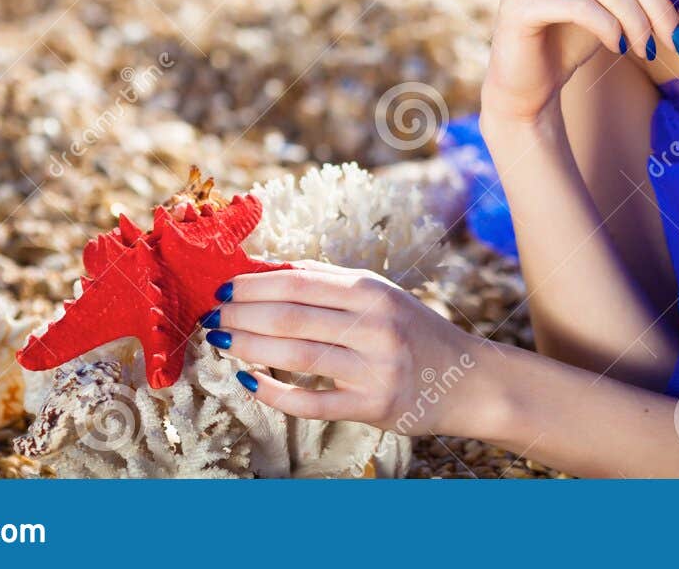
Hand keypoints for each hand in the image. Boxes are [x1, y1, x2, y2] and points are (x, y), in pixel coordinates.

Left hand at [207, 260, 494, 437]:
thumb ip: (330, 283)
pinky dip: (274, 393)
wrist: (468, 380)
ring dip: (250, 349)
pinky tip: (250, 382)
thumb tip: (269, 272)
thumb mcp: (381, 296)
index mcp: (371, 291)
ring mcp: (374, 368)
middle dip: (242, 317)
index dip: (252, 286)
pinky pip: (311, 403)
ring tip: (223, 344)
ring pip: (296, 356)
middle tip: (211, 320)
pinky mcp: (372, 406)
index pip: (297, 283)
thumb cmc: (415, 333)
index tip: (222, 290)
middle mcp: (374, 326)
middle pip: (290, 318)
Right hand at [480, 0, 678, 123]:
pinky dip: (610, 27)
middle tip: (677, 36)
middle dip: (656, 1)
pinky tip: (619, 48)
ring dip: (638, 20)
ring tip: (649, 48)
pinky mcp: (516, 1)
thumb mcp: (617, 0)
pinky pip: (580, 5)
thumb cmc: (573, 35)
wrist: (530, 83)